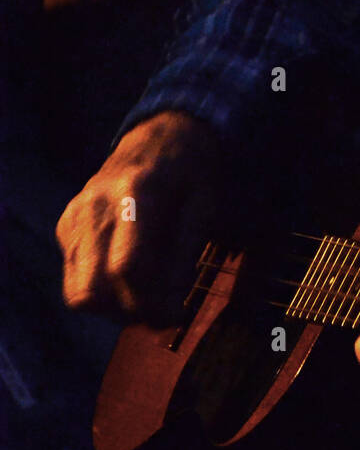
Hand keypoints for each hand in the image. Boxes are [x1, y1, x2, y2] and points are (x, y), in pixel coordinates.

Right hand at [56, 112, 222, 322]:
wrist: (160, 133)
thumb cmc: (191, 170)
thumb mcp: (204, 205)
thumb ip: (185, 254)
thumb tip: (170, 309)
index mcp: (136, 192)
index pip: (127, 267)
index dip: (149, 303)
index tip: (174, 315)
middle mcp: (95, 204)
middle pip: (93, 290)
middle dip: (128, 312)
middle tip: (159, 309)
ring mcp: (74, 214)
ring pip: (77, 292)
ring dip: (112, 307)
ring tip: (144, 294)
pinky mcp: (65, 223)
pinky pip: (73, 278)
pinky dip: (100, 288)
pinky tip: (127, 273)